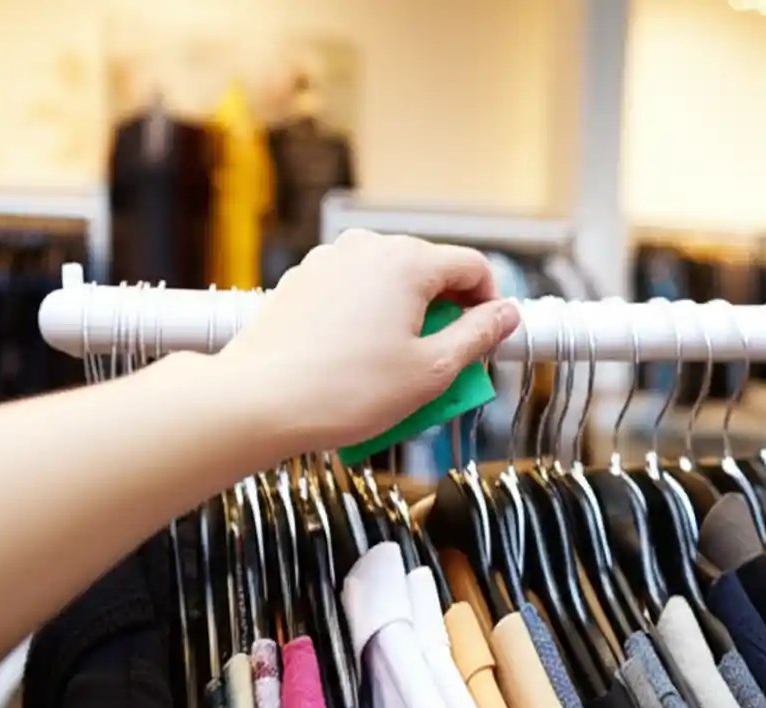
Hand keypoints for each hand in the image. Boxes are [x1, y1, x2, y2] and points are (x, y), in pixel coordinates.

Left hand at [216, 230, 519, 457]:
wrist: (258, 401)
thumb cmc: (343, 391)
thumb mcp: (430, 371)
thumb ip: (478, 336)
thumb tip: (506, 314)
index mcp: (407, 262)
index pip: (473, 266)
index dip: (491, 305)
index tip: (487, 342)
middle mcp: (368, 248)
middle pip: (430, 274)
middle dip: (446, 317)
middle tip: (445, 369)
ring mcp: (330, 261)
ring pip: (390, 286)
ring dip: (407, 322)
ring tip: (397, 374)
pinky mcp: (303, 282)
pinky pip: (354, 295)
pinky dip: (369, 323)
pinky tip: (358, 366)